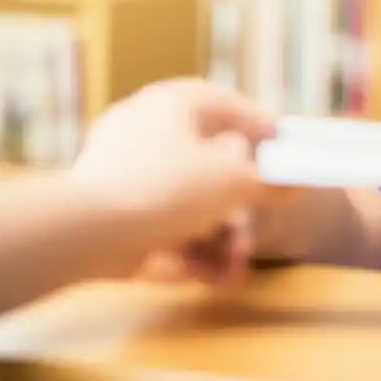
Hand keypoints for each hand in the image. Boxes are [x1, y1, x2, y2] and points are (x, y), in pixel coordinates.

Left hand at [68, 78, 276, 277]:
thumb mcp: (235, 182)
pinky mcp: (110, 215)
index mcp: (173, 104)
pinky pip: (160, 225)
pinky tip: (213, 276)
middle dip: (240, 207)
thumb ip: (270, 182)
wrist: (88, 232)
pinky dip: (189, 250)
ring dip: (220, 238)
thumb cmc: (169, 187)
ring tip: (235, 265)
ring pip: (186, 203)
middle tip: (260, 224)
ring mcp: (123, 174)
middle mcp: (145, 131)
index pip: (226, 105)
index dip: (261, 126)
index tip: (286, 149)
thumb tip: (292, 183)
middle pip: (209, 164)